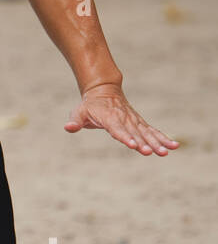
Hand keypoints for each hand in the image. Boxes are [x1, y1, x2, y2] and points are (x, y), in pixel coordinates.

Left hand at [64, 83, 178, 154]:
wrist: (104, 90)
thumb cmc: (90, 105)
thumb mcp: (79, 112)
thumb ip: (75, 121)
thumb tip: (68, 127)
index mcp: (110, 118)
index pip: (118, 130)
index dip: (125, 137)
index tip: (134, 145)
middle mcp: (124, 119)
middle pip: (135, 133)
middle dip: (144, 143)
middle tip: (152, 153)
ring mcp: (134, 121)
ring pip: (147, 133)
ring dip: (157, 143)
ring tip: (167, 152)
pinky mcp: (140, 123)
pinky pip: (153, 131)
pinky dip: (163, 138)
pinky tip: (173, 146)